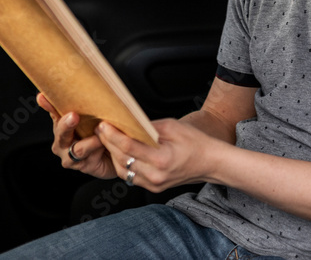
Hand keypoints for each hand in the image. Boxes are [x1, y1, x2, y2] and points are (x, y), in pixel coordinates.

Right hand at [36, 92, 116, 179]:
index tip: (42, 96)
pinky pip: (90, 158)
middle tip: (73, 116)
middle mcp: (62, 141)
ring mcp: (69, 156)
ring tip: (101, 134)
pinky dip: (98, 150)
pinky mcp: (82, 166)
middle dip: (66, 124)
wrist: (118, 155)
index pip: (54, 112)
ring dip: (90, 141)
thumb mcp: (97, 117)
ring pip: (77, 149)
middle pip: (61, 132)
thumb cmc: (104, 133)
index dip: (48, 104)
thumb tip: (92, 88)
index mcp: (62, 125)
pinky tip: (104, 145)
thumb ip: (89, 107)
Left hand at [95, 117, 221, 192]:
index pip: (128, 147)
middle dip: (108, 143)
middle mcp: (155, 176)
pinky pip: (130, 177)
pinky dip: (122, 164)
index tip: (103, 125)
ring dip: (112, 155)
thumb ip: (148, 126)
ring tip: (107, 140)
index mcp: (161, 159)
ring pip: (123, 171)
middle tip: (100, 130)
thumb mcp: (173, 127)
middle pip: (122, 159)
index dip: (112, 135)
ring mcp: (153, 184)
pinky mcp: (153, 188)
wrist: (210, 162)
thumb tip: (128, 123)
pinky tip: (119, 152)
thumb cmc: (196, 142)